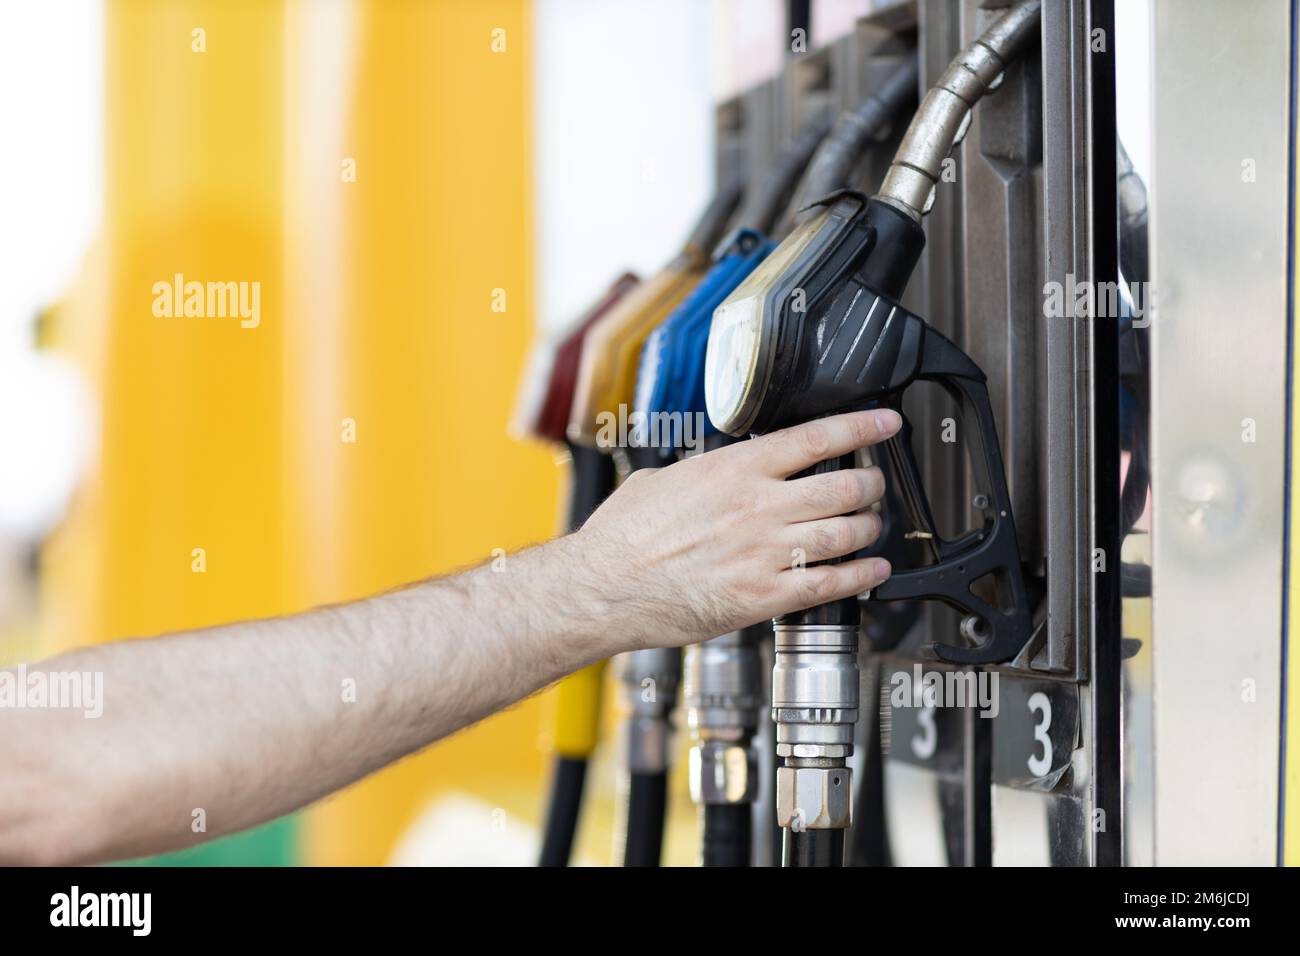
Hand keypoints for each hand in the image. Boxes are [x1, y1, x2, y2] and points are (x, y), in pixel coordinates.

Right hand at [575, 409, 899, 647]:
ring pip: (846, 534)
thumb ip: (703, 474)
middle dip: (871, 484)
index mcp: (736, 470)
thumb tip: (716, 473)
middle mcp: (759, 508)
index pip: (818, 439)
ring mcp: (766, 554)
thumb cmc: (622, 538)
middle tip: (874, 484)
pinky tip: (872, 572)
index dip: (862, 428)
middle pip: (844, 488)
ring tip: (872, 526)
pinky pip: (830, 584)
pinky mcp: (764, 597)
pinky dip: (861, 577)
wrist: (603, 588)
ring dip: (869, 529)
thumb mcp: (662, 480)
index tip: (885, 423)